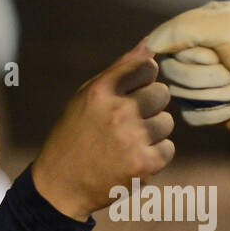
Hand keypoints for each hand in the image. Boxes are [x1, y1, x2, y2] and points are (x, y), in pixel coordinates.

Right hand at [31, 45, 174, 220]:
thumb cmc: (74, 135)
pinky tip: (133, 158)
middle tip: (128, 122)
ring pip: (167, 122)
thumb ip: (119, 71)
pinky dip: (155, 155)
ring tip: (128, 142)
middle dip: (150, 106)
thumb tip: (149, 44)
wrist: (61, 185)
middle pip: (162, 93)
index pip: (147, 67)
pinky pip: (168, 148)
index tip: (132, 93)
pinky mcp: (145, 163)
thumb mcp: (87, 96)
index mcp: (101, 91)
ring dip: (153, 132)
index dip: (143, 80)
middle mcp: (119, 111)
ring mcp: (133, 138)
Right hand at [144, 0, 229, 139]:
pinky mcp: (207, 110)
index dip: (189, 53)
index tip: (214, 53)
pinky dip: (217, 112)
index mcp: (204, 26)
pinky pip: (191, 116)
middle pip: (171, 70)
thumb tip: (147, 45)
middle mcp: (199, 52)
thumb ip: (181, 28)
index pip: (167, 41)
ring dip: (215, 92)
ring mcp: (202, 83)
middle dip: (204, 75)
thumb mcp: (226, 27)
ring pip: (179, 94)